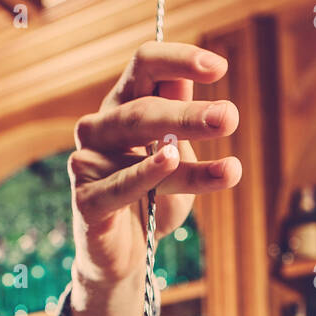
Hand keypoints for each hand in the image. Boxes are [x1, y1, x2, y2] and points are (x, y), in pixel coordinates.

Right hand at [69, 41, 240, 291]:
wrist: (128, 255)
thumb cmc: (153, 199)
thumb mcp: (177, 157)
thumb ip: (181, 123)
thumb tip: (193, 81)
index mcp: (122, 106)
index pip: (145, 66)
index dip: (179, 60)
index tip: (220, 67)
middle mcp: (99, 128)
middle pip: (142, 108)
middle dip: (189, 112)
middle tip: (229, 117)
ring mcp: (87, 162)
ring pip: (137, 143)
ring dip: (181, 137)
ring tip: (220, 132)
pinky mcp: (86, 200)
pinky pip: (120, 184)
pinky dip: (147, 172)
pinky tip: (172, 160)